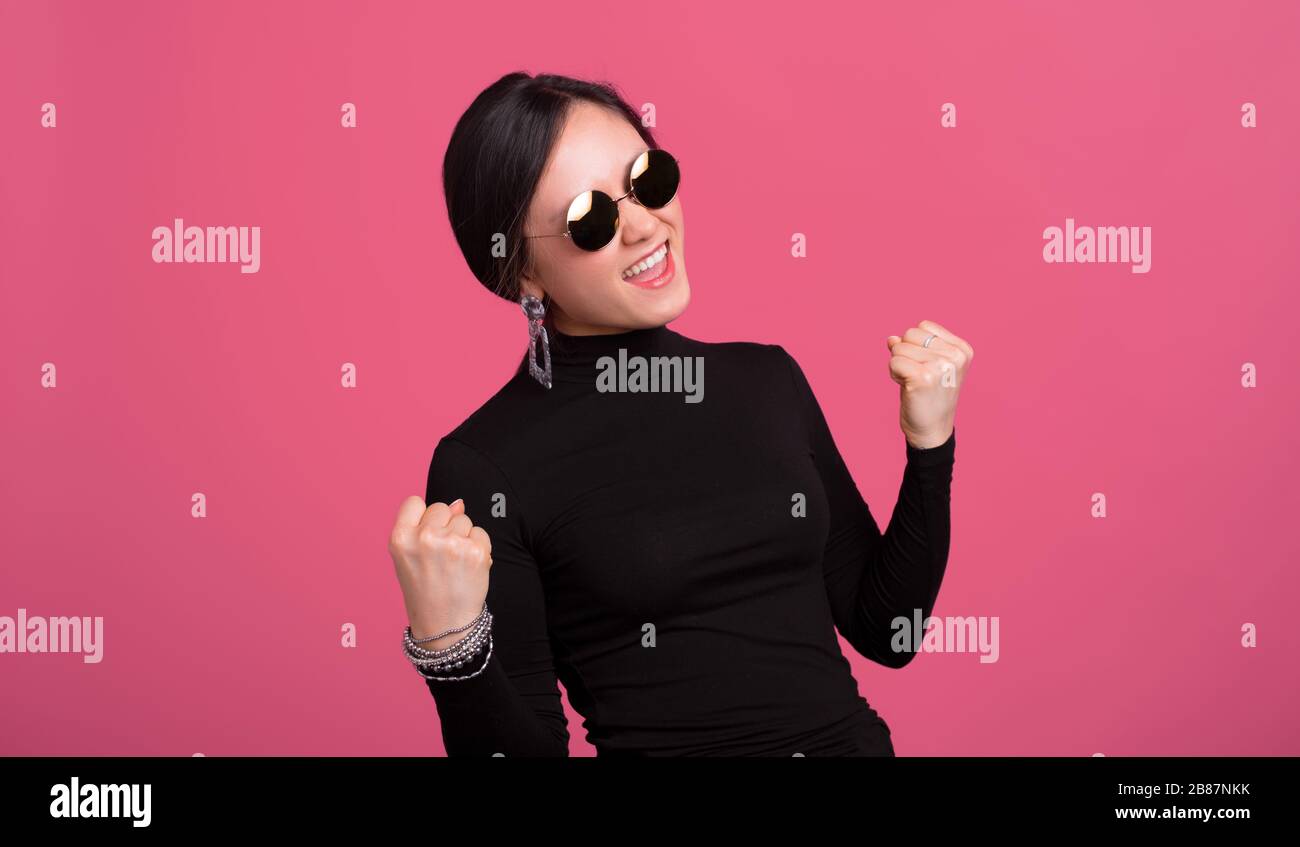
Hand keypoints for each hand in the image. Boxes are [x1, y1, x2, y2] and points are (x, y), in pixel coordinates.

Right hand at [388, 497, 492, 649]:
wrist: (444, 625)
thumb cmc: (424, 591)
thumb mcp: (409, 558)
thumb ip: (425, 526)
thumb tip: (458, 504)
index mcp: (400, 537)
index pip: (415, 502)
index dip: (422, 517)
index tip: (424, 537)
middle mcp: (425, 537)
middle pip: (442, 508)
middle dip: (445, 526)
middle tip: (441, 556)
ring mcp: (451, 543)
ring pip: (464, 519)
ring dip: (463, 536)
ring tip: (454, 563)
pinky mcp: (475, 551)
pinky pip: (480, 533)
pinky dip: (478, 547)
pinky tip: (468, 566)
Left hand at [886, 319, 972, 448]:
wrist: (932, 430)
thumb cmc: (929, 396)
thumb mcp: (927, 365)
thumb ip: (912, 347)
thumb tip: (891, 339)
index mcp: (962, 350)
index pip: (924, 326)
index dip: (916, 345)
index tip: (926, 366)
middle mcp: (955, 356)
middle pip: (910, 334)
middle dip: (905, 353)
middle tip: (917, 376)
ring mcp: (940, 367)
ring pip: (899, 347)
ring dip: (899, 365)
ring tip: (913, 382)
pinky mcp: (923, 378)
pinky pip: (893, 362)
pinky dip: (894, 374)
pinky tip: (906, 387)